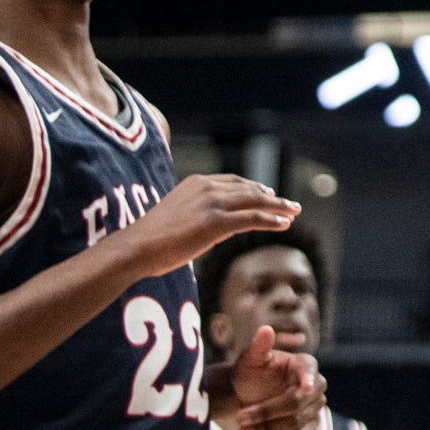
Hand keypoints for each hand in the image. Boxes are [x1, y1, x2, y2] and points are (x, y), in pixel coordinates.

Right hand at [115, 175, 299, 278]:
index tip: (267, 193)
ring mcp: (213, 203)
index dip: (254, 188)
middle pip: (249, 189)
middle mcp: (208, 188)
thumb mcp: (176, 216)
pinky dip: (271, 220)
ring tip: (293, 212)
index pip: (234, 182)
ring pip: (256, 201)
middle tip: (288, 204)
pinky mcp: (217, 222)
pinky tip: (283, 223)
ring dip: (278, 206)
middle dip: (271, 196)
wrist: (136, 247)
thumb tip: (207, 226)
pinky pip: (252, 218)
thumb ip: (195, 213)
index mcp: (197, 183)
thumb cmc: (149, 239)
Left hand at [230, 324, 324, 424]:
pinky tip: (254, 429)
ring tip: (244, 423)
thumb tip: (265, 329)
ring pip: (293, 423)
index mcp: (305, 364)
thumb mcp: (250, 361)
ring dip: (266, 425)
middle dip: (266, 411)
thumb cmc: (252, 375)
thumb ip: (258, 347)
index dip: (308, 378)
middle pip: (296, 403)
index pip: (309, 370)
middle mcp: (316, 386)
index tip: (306, 388)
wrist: (251, 399)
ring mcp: (314, 407)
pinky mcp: (310, 425)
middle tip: (240, 417)